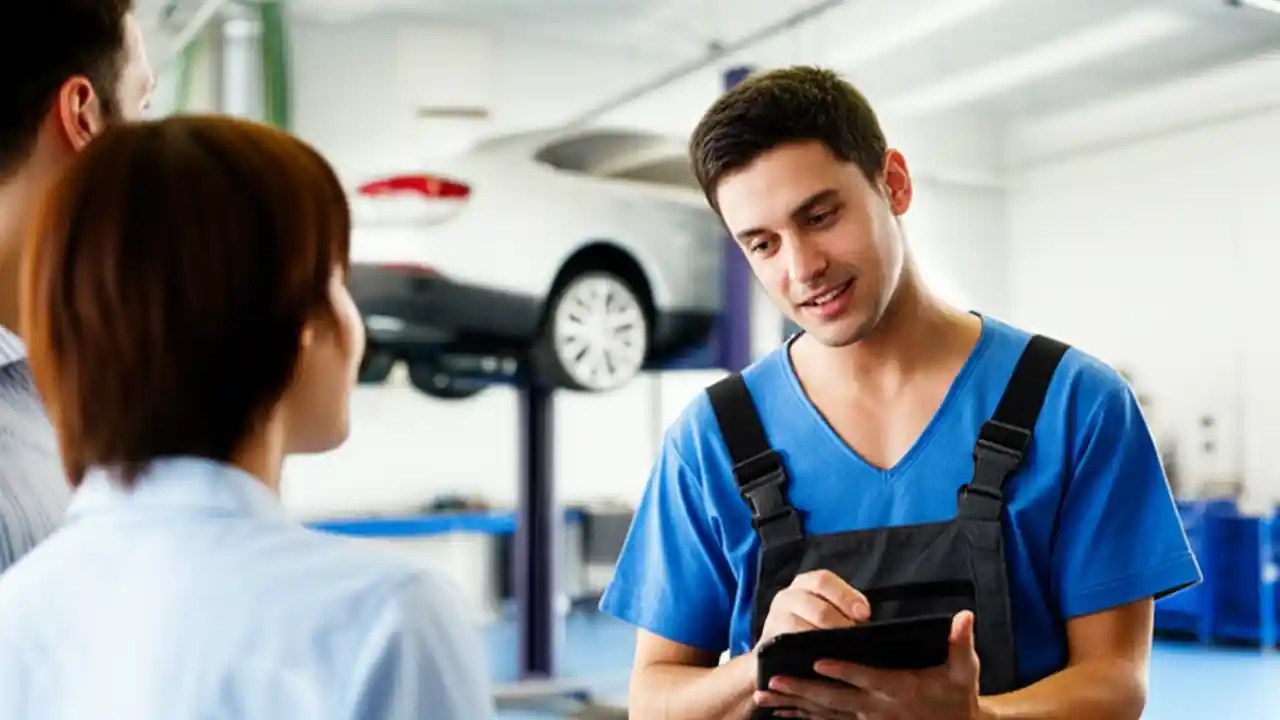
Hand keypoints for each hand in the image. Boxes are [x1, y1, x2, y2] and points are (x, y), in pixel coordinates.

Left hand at [753, 610, 982, 719]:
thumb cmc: (958, 695)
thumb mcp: (964, 670)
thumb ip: (960, 643)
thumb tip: (964, 617)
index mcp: (898, 689)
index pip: (866, 677)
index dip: (843, 669)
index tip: (818, 660)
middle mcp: (877, 707)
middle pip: (834, 699)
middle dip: (802, 689)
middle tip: (774, 680)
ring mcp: (867, 719)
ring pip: (824, 713)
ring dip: (793, 705)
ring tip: (765, 697)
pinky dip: (803, 717)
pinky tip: (781, 712)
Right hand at [755, 570, 870, 652]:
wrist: (778, 648)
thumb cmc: (812, 625)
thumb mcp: (828, 607)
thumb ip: (845, 606)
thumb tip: (863, 616)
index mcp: (804, 583)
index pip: (824, 580)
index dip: (846, 597)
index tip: (864, 615)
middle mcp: (786, 597)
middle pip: (819, 609)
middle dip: (840, 626)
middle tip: (854, 640)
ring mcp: (775, 619)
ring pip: (804, 630)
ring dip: (826, 643)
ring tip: (841, 652)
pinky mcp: (770, 642)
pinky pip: (792, 647)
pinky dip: (808, 653)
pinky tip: (822, 660)